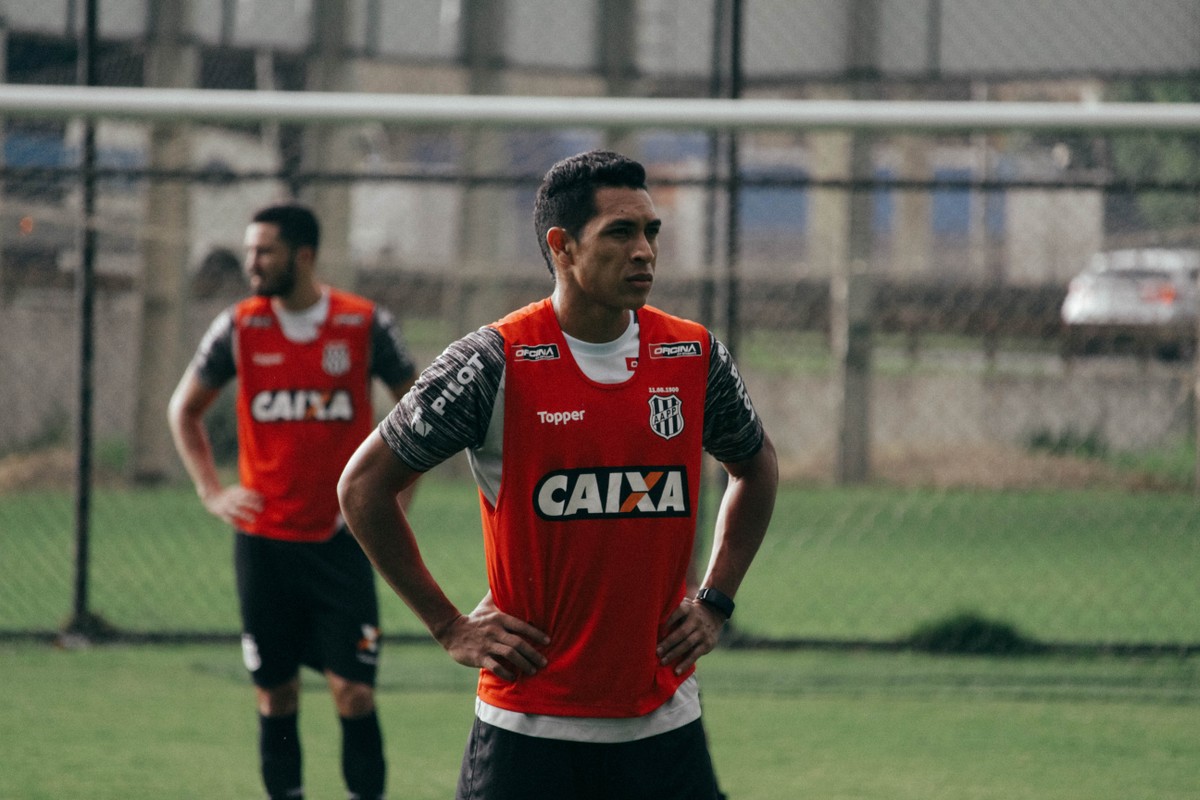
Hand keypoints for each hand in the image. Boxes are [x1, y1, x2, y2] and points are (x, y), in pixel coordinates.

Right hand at [201, 485, 263, 527]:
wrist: (212, 497)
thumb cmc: (229, 495)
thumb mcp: (236, 490)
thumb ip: (247, 493)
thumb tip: (263, 497)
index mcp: (235, 492)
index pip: (246, 493)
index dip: (255, 496)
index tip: (263, 499)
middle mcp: (231, 499)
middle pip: (242, 501)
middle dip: (252, 505)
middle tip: (261, 509)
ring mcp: (226, 507)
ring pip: (236, 511)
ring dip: (245, 515)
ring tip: (253, 520)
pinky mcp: (222, 514)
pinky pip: (230, 520)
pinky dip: (236, 525)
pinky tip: (243, 530)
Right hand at [434, 591, 549, 681]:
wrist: (451, 631)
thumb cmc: (475, 619)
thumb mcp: (486, 605)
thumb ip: (498, 593)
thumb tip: (506, 575)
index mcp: (499, 618)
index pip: (521, 625)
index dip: (536, 633)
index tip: (548, 641)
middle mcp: (495, 631)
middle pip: (518, 643)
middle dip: (533, 653)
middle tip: (544, 662)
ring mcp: (487, 644)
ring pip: (509, 655)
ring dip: (523, 664)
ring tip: (533, 670)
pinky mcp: (479, 657)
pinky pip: (495, 666)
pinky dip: (506, 673)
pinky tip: (513, 677)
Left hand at [656, 598, 724, 674]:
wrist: (714, 614)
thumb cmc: (690, 613)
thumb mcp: (684, 605)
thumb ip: (672, 612)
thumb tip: (653, 626)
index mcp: (688, 608)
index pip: (678, 612)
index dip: (668, 620)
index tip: (658, 630)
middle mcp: (696, 620)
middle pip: (681, 632)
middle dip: (668, 643)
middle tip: (656, 652)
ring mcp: (702, 632)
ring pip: (687, 644)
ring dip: (674, 654)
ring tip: (663, 661)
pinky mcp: (707, 644)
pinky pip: (695, 655)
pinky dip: (685, 663)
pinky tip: (677, 670)